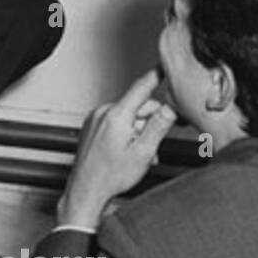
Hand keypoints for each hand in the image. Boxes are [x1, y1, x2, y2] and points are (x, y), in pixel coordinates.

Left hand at [57, 69, 177, 229]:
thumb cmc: (110, 176)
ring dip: (139, 130)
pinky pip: (116, 123)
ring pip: (128, 116)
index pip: (141, 87)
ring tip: (140, 153)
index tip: (165, 66)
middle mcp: (103, 113)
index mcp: (116, 116)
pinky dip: (127, 133)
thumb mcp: (143, 152)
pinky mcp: (92, 128)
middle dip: (151, 121)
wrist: (87, 191)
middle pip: (138, 106)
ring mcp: (95, 120)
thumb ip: (158, 126)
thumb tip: (170, 108)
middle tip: (154, 143)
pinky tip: (129, 151)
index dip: (156, 76)